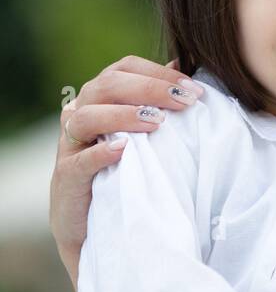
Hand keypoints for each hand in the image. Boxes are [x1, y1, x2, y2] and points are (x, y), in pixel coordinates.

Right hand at [51, 55, 205, 284]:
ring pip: (87, 117)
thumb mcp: (145, 133)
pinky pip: (79, 160)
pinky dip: (100, 152)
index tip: (193, 88)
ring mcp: (71, 146)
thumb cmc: (127, 171)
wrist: (99, 226)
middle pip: (107, 85)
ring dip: (124, 115)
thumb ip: (158, 100)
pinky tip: (123, 150)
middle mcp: (80, 113)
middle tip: (185, 101)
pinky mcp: (66, 178)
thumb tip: (183, 65)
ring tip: (157, 122)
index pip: (124, 68)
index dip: (157, 72)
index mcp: (101, 97)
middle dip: (150, 88)